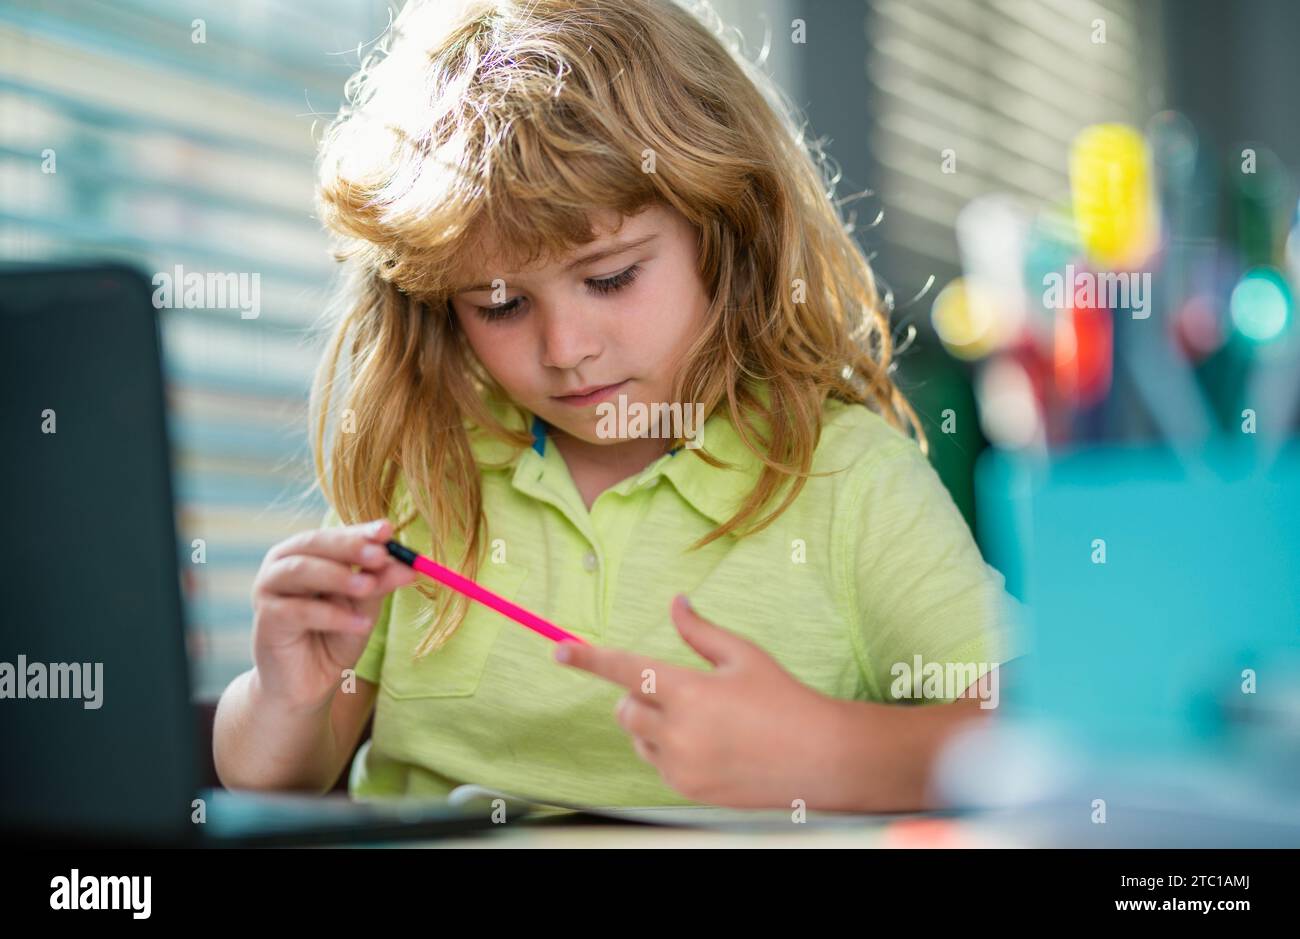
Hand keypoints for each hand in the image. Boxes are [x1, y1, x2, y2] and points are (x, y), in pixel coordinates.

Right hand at [250, 518, 419, 710]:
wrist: (306, 685)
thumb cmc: (334, 637)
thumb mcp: (364, 607)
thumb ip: (379, 584)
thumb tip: (410, 566)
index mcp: (307, 552)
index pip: (335, 534)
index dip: (361, 531)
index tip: (388, 530)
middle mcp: (282, 564)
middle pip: (314, 544)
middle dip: (350, 547)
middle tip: (380, 555)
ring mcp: (269, 589)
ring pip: (301, 570)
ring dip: (339, 577)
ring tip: (369, 587)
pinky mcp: (267, 620)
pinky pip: (300, 611)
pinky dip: (333, 616)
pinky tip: (360, 625)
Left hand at [553, 594, 847, 808]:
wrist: (818, 758)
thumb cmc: (783, 699)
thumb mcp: (743, 656)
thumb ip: (700, 632)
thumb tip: (676, 603)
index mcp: (690, 691)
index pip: (626, 670)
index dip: (589, 658)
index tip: (560, 650)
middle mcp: (679, 731)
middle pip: (625, 709)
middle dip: (637, 698)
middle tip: (676, 693)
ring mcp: (681, 765)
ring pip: (638, 738)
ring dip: (652, 726)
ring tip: (701, 721)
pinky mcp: (686, 789)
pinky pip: (656, 764)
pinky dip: (668, 751)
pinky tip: (708, 745)